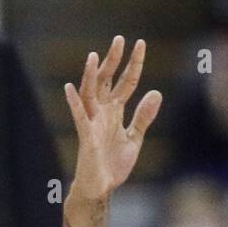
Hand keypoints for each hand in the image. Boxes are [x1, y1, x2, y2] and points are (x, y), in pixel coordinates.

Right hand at [64, 36, 161, 202]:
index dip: (134, 65)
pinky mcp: (86, 137)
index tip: (140, 44)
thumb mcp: (134, 139)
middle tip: (120, 39)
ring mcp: (93, 122)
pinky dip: (75, 104)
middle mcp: (102, 112)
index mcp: (115, 112)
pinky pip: (79, 117)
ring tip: (95, 57)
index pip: (126, 83)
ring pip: (90, 94)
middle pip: (108, 81)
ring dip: (92, 76)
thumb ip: (143, 117)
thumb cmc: (113, 163)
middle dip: (114, 61)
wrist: (101, 188)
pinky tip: (71, 88)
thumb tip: (156, 92)